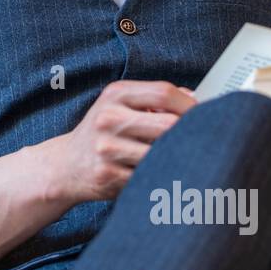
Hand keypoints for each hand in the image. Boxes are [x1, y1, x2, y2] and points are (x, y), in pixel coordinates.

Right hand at [54, 80, 195, 203]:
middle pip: (168, 124)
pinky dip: (159, 175)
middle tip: (199, 140)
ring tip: (179, 158)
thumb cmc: (103, 132)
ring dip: (175, 157)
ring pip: (162, 154)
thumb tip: (195, 98)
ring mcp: (107, 148)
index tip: (204, 115)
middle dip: (188, 133)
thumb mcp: (120, 105)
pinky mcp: (108, 175)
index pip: (163, 93)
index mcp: (115, 95)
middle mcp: (108, 118)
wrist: (66, 165)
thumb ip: (154, 99)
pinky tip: (157, 173)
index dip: (190, 105)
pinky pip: (149, 176)